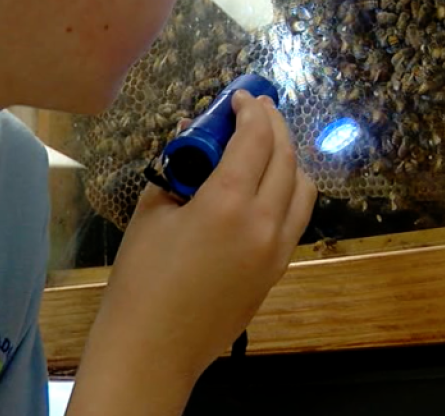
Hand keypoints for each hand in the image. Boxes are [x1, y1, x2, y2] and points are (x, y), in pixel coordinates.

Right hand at [67, 90, 316, 414]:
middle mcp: (264, 223)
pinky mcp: (278, 270)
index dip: (251, 110)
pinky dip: (288, 192)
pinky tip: (265, 187)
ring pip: (303, 189)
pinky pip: (295, 219)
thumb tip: (194, 139)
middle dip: (275, 126)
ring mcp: (277, 250)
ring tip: (266, 146)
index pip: (256, 138)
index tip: (241, 97)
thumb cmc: (141, 280)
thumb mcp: (151, 214)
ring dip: (289, 158)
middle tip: (258, 110)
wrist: (153, 347)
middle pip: (286, 157)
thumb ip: (178, 172)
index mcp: (228, 203)